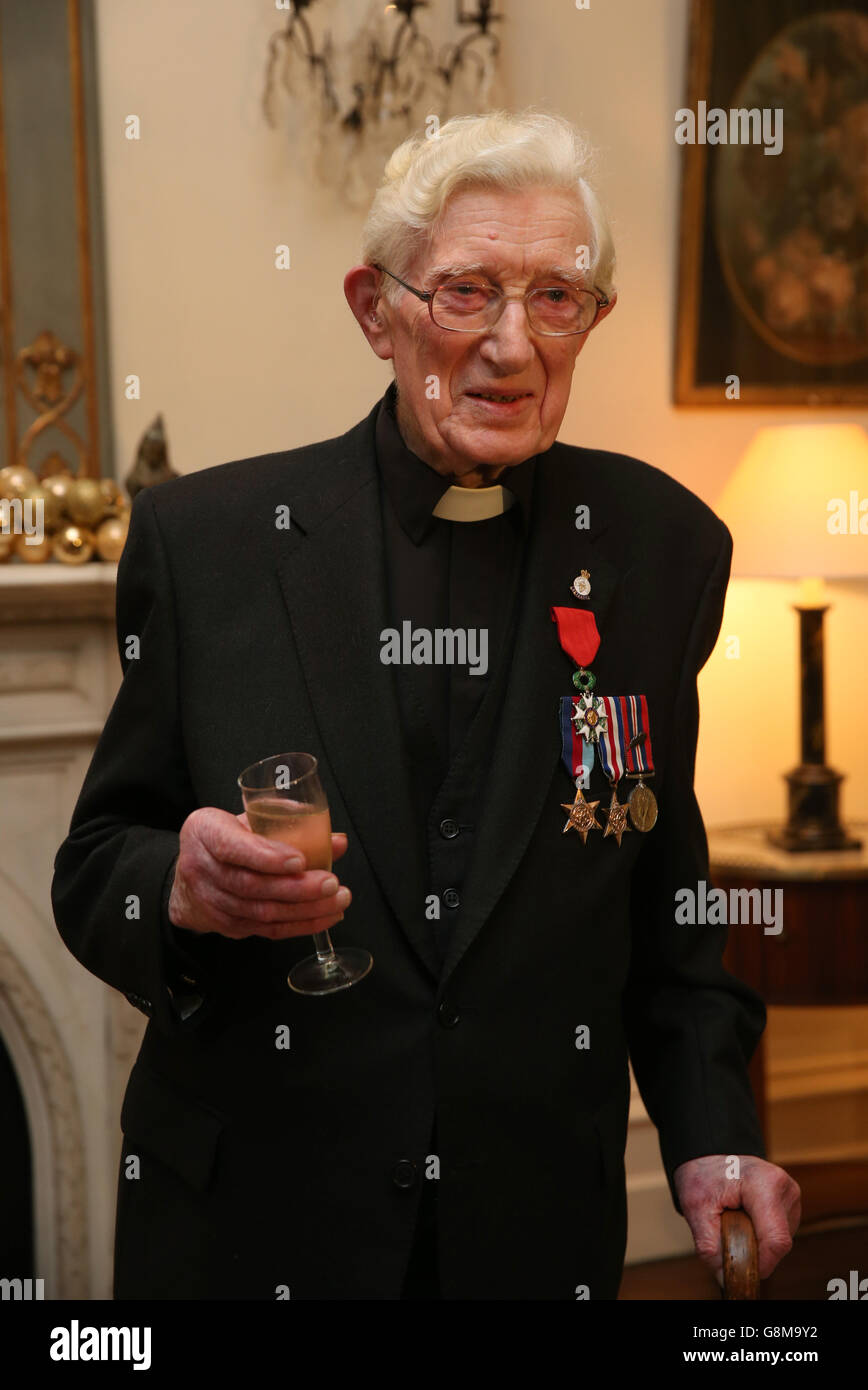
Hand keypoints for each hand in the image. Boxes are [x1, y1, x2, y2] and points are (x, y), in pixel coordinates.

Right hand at [167, 806, 351, 940]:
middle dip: (297, 887)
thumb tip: (338, 842)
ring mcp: (212, 901)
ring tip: (336, 900)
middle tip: (330, 883)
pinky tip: (324, 917)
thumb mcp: (250, 818)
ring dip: (305, 909)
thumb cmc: (226, 838)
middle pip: (251, 885)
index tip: (299, 860)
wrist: (191, 873)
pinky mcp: (227, 925)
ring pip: (261, 911)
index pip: (233, 847)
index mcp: (206, 832)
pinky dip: (299, 925)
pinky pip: (266, 929)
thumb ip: (291, 824)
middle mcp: (202, 868)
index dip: (267, 856)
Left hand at [673, 1154, 800, 1283]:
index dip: (761, 1263)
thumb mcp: (695, 1208)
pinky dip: (762, 1235)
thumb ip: (708, 1246)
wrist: (709, 1158)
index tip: (740, 1269)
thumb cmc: (703, 1177)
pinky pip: (780, 1233)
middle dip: (755, 1251)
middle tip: (729, 1238)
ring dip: (758, 1242)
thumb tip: (724, 1276)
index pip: (775, 1239)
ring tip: (736, 1221)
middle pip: (779, 1243)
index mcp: (764, 1183)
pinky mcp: (791, 1203)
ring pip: (781, 1240)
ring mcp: (791, 1195)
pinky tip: (746, 1219)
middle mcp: (785, 1187)